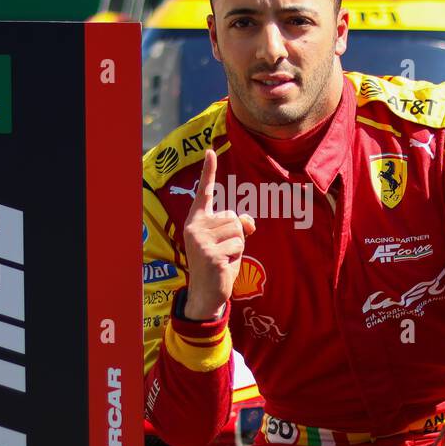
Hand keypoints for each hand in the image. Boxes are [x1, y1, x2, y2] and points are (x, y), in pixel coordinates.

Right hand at [181, 148, 254, 320]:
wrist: (206, 294)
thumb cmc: (218, 264)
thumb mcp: (228, 241)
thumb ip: (237, 226)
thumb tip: (249, 222)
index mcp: (197, 221)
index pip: (204, 192)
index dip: (208, 171)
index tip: (210, 151)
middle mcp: (195, 227)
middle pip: (233, 216)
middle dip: (237, 234)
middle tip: (224, 251)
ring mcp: (201, 240)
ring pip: (239, 230)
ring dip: (239, 246)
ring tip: (224, 258)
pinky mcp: (211, 253)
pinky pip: (239, 245)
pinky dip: (238, 256)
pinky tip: (224, 266)